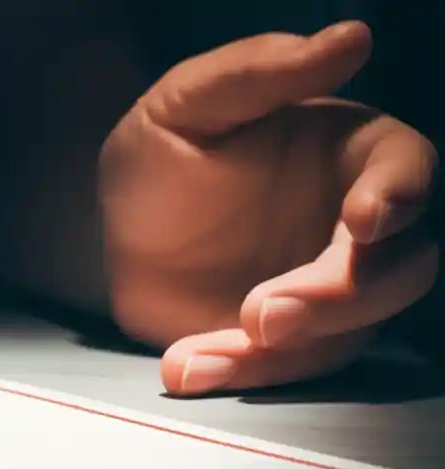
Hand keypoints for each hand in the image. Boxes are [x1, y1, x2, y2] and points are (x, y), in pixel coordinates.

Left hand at [99, 21, 437, 395]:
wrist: (118, 233)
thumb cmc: (164, 156)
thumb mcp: (186, 105)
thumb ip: (258, 72)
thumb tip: (350, 37)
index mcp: (355, 154)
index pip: (406, 172)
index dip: (397, 196)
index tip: (365, 220)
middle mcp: (359, 229)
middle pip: (397, 269)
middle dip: (338, 297)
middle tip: (265, 312)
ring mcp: (331, 291)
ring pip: (347, 332)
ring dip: (287, 350)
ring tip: (214, 347)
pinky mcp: (293, 343)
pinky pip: (283, 369)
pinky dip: (236, 373)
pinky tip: (183, 368)